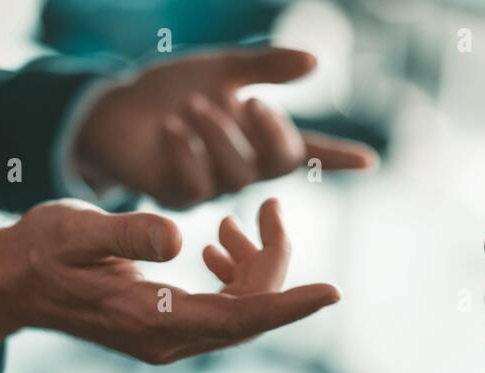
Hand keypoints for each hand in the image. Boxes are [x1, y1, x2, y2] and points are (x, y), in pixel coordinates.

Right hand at [0, 198, 338, 363]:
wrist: (13, 285)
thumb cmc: (40, 252)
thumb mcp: (75, 230)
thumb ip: (128, 231)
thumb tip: (180, 236)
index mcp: (152, 321)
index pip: (239, 317)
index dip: (289, 304)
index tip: (333, 291)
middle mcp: (169, 341)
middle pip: (250, 312)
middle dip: (274, 261)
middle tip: (272, 207)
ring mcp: (170, 340)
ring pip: (241, 310)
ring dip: (254, 266)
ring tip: (236, 221)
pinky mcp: (168, 328)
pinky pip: (222, 308)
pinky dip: (234, 274)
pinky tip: (219, 242)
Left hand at [75, 47, 377, 208]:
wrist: (114, 110)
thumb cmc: (170, 90)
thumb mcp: (221, 69)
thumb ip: (266, 68)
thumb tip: (315, 62)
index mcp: (259, 139)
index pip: (308, 150)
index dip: (339, 156)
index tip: (370, 160)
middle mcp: (243, 168)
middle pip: (276, 163)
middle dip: (269, 133)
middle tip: (251, 101)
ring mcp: (214, 187)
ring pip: (236, 173)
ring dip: (218, 135)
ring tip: (193, 105)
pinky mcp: (179, 197)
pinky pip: (196, 184)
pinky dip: (185, 152)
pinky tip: (169, 128)